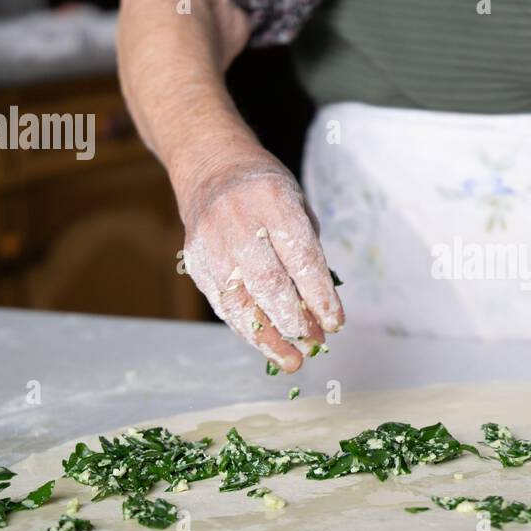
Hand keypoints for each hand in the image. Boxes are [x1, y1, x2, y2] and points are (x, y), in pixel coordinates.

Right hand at [176, 146, 343, 372]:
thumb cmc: (265, 192)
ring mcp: (211, 242)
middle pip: (267, 281)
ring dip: (268, 337)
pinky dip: (247, 328)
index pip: (300, 256)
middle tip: (315, 345)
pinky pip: (223, 304)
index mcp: (273, 200)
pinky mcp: (195, 260)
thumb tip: (320, 310)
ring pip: (240, 301)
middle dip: (294, 320)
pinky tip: (268, 343)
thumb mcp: (298, 204)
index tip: (335, 323)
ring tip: (292, 360)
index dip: (319, 295)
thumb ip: (308, 252)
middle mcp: (238, 220)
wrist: (212, 169)